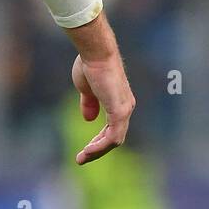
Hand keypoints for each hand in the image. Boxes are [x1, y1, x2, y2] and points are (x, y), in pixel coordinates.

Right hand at [67, 12, 135, 164]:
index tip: (85, 148)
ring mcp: (125, 109)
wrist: (95, 51)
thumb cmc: (89, 64)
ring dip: (98, 151)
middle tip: (82, 158)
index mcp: (119, 101)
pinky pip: (112, 137)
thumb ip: (89, 103)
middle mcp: (126, 107)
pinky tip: (88, 150)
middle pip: (115, 137)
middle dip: (98, 149)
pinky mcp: (120, 111)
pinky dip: (100, 146)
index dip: (98, 139)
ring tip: (82, 157)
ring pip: (115, 140)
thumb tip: (89, 119)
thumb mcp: (86, 88)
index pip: (112, 127)